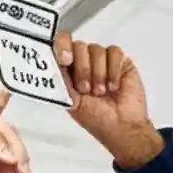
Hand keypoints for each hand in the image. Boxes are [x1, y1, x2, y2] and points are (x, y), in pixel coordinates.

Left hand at [55, 31, 164, 168]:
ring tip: (101, 92)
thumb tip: (52, 65)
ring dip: (98, 73)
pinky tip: (114, 86)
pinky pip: (114, 52)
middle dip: (82, 69)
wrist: (121, 126)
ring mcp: (103, 60)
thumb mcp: (72, 102)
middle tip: (86, 89)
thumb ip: (62, 83)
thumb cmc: (96, 118)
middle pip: (78, 46)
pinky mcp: (120, 61)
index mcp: (69, 70)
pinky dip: (113, 70)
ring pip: (96, 49)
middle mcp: (85, 62)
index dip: (61, 47)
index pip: (61, 46)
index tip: (65, 60)